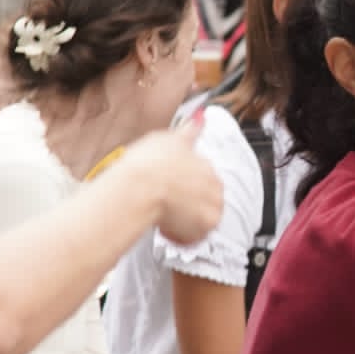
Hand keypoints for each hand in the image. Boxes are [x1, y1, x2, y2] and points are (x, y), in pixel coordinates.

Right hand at [125, 126, 224, 244]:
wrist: (140, 188)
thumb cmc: (145, 164)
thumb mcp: (166, 139)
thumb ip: (186, 132)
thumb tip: (200, 118)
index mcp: (205, 160)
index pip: (203, 175)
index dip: (184, 184)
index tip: (171, 189)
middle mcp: (214, 180)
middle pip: (206, 196)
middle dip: (188, 202)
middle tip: (166, 204)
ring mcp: (214, 202)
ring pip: (203, 216)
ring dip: (187, 219)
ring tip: (165, 216)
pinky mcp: (208, 223)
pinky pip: (198, 234)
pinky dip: (183, 235)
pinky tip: (167, 227)